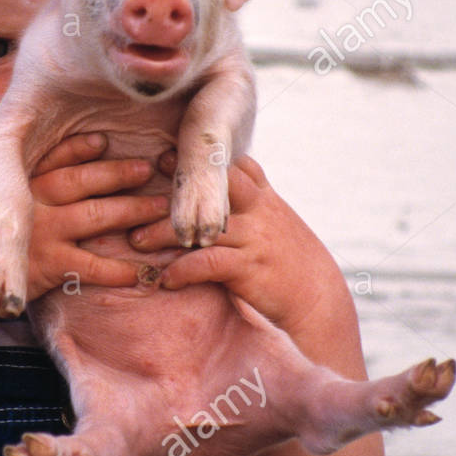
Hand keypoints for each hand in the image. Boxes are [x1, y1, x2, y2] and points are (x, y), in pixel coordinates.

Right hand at [22, 133, 168, 302]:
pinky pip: (92, 266)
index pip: (56, 155)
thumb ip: (33, 178)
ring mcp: (42, 233)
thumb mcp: (1, 196)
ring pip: (96, 215)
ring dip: (132, 210)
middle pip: (83, 181)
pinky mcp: (50, 265)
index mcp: (21, 179)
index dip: (82, 146)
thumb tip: (74, 159)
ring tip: (160, 208)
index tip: (106, 139)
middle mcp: (32, 201)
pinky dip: (119, 269)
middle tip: (150, 167)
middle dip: (120, 173)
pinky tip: (142, 270)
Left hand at [128, 152, 347, 336]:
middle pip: (215, 185)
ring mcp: (255, 237)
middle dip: (178, 184)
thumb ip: (247, 199)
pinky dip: (182, 270)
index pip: (233, 164)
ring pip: (203, 224)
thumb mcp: (273, 220)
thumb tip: (215, 180)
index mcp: (262, 196)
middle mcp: (259, 210)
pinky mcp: (250, 268)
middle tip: (140, 191)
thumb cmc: (287, 259)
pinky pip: (208, 263)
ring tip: (137, 241)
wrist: (317, 299)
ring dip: (164, 232)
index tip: (164, 156)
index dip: (199, 159)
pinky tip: (165, 279)